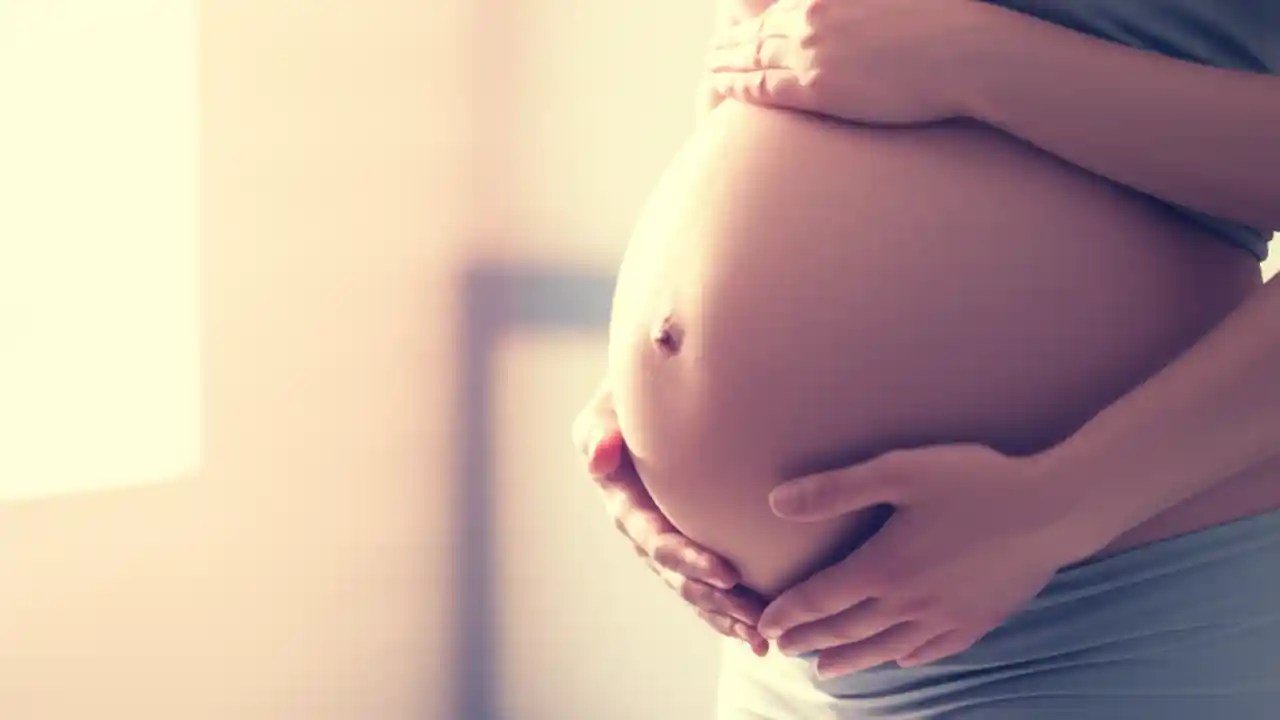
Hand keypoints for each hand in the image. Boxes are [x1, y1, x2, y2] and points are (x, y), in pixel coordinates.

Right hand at [572, 380, 769, 654]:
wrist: (646, 403)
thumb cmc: (626, 400)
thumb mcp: (604, 408)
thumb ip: (598, 429)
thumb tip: (599, 454)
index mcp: (625, 505)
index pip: (656, 541)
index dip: (689, 560)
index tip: (728, 573)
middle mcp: (644, 534)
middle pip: (680, 579)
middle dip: (717, 602)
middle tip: (757, 619)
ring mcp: (667, 545)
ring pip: (696, 592)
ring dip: (728, 617)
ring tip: (764, 639)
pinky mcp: (689, 547)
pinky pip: (708, 586)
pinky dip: (731, 612)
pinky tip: (762, 634)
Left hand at [704, 0, 990, 124]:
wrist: (961, 50)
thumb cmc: (942, 27)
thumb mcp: (891, 6)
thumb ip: (862, 10)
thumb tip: (861, 22)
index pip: (775, 10)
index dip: (750, 21)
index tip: (736, 28)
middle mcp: (812, 19)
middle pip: (756, 32)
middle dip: (730, 43)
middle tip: (712, 52)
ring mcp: (812, 53)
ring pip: (752, 58)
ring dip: (726, 64)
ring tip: (710, 70)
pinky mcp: (818, 88)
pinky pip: (764, 88)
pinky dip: (737, 87)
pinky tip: (722, 89)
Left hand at [757, 443, 1100, 677]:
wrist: (1055, 509)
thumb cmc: (975, 481)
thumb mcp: (900, 471)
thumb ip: (836, 489)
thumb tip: (776, 502)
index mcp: (884, 567)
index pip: (821, 599)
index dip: (789, 613)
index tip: (765, 624)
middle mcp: (910, 602)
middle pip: (847, 630)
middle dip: (811, 640)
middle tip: (783, 649)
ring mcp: (946, 618)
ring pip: (885, 648)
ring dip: (850, 659)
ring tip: (826, 668)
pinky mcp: (978, 622)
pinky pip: (932, 651)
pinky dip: (907, 658)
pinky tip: (898, 659)